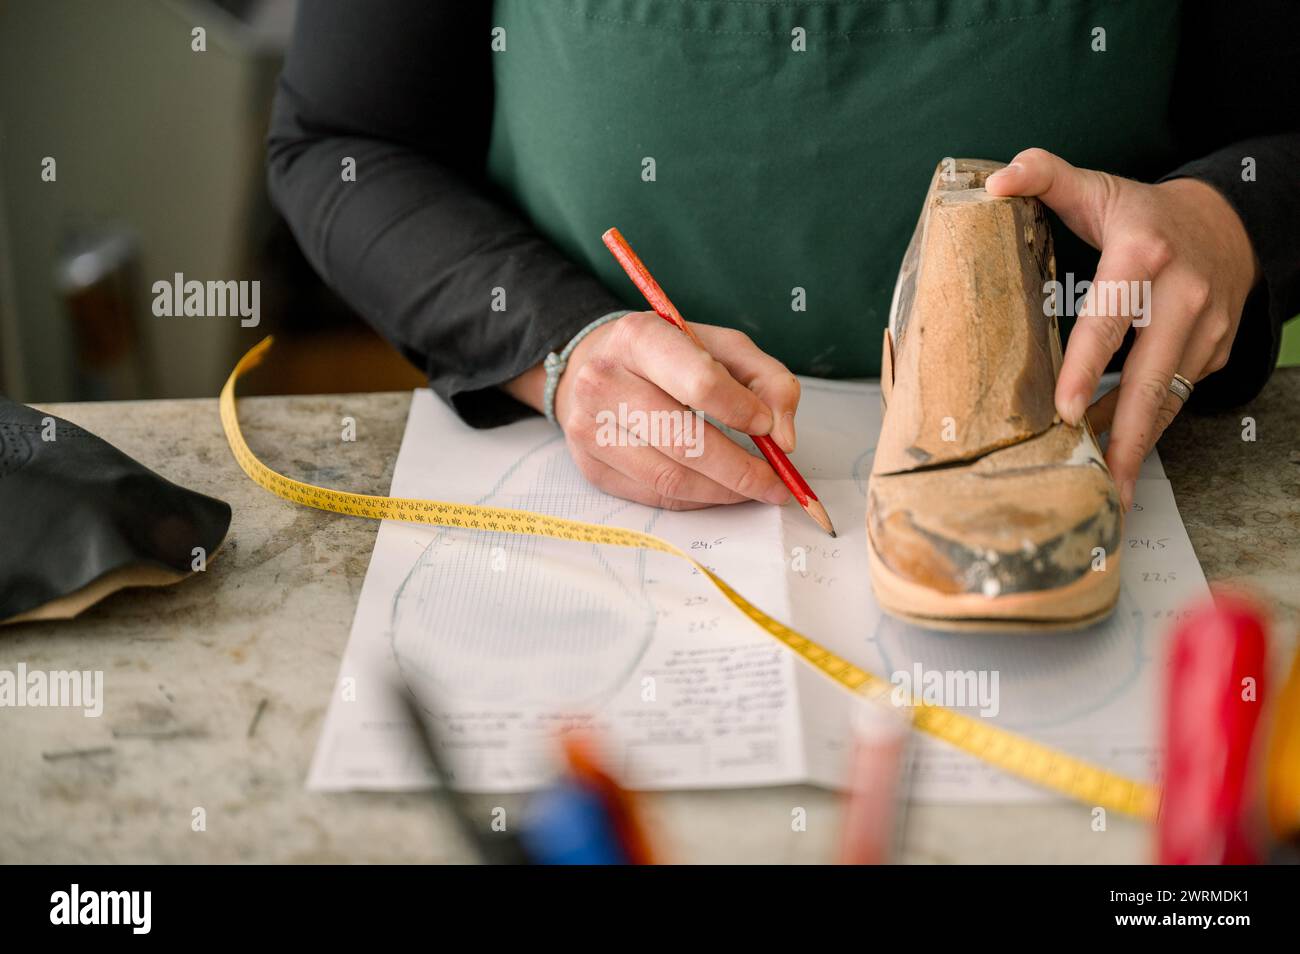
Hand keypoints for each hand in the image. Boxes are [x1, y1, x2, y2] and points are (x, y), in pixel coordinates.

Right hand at [551, 311, 799, 509]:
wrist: (596, 366)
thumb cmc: (666, 356)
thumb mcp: (720, 346)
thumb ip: (765, 379)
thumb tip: (784, 436)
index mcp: (639, 338)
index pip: (699, 383)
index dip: (742, 411)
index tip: (768, 427)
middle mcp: (604, 382)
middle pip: (686, 442)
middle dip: (742, 469)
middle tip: (776, 481)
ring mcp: (590, 428)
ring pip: (672, 478)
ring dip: (723, 491)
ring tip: (753, 487)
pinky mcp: (591, 466)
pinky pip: (656, 495)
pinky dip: (697, 498)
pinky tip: (717, 489)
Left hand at [985, 148, 1259, 509]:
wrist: (1226, 224)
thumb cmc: (1141, 214)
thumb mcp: (1095, 187)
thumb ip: (1044, 176)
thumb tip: (994, 180)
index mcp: (1142, 255)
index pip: (1109, 319)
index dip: (1086, 367)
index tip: (1063, 410)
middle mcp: (1183, 295)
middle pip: (1149, 376)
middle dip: (1122, 433)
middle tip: (1095, 479)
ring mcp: (1205, 328)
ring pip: (1165, 398)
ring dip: (1134, 445)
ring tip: (1107, 489)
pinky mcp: (1212, 353)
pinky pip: (1174, 398)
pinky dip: (1146, 428)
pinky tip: (1117, 457)